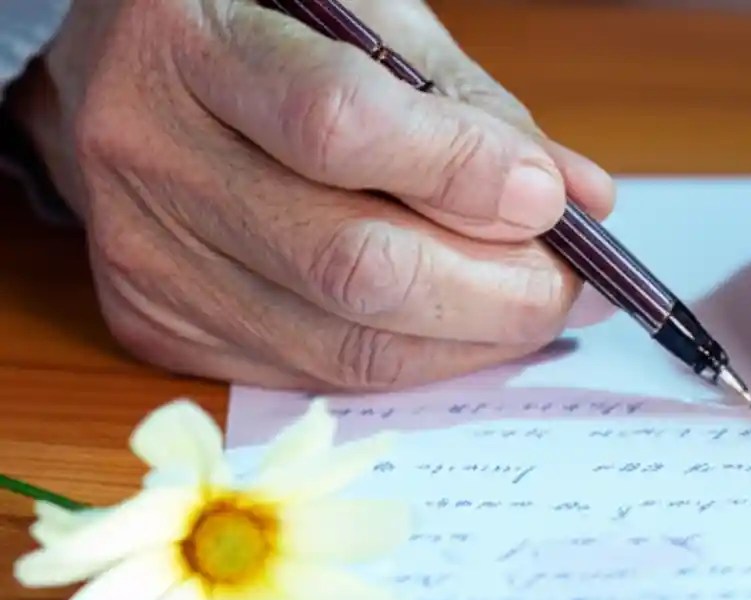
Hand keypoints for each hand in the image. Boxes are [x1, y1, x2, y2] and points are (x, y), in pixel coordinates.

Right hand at [8, 0, 613, 389]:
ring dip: (470, 339)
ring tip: (530, 305)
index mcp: (194, 38)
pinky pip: (317, 371)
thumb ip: (472, 108)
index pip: (339, 126)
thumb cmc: (264, 33)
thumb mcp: (372, 24)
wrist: (127, 78)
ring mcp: (147, 252)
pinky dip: (410, 357)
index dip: (462, 174)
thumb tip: (580, 200)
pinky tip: (452, 325)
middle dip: (496, 291)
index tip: (549, 200)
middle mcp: (150, 150)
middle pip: (351, 266)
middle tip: (569, 283)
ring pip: (344, 343)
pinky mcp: (158, 323)